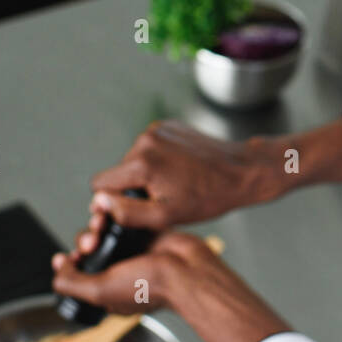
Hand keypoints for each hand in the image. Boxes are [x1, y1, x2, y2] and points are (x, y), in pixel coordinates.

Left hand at [51, 230, 204, 313]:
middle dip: (85, 240)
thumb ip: (73, 283)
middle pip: (90, 251)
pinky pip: (122, 222)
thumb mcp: (101, 291)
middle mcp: (119, 273)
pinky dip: (116, 216)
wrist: (188, 269)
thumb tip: (57, 270)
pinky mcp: (144, 236)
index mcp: (108, 293)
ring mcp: (132, 254)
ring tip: (102, 222)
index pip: (79, 276)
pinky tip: (114, 212)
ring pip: (104, 233)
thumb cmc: (152, 286)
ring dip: (98, 224)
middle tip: (92, 241)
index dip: (70, 263)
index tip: (71, 256)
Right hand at [82, 120, 285, 250]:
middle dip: (132, 186)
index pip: (100, 183)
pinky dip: (159, 159)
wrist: (241, 171)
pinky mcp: (169, 125)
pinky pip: (150, 147)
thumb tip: (100, 202)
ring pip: (134, 159)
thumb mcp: (166, 216)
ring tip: (174, 184)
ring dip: (147, 173)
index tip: (131, 207)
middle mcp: (146, 139)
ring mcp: (158, 129)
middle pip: (118, 171)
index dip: (111, 200)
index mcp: (142, 162)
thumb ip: (127, 213)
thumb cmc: (209, 196)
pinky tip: (179, 170)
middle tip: (161, 197)